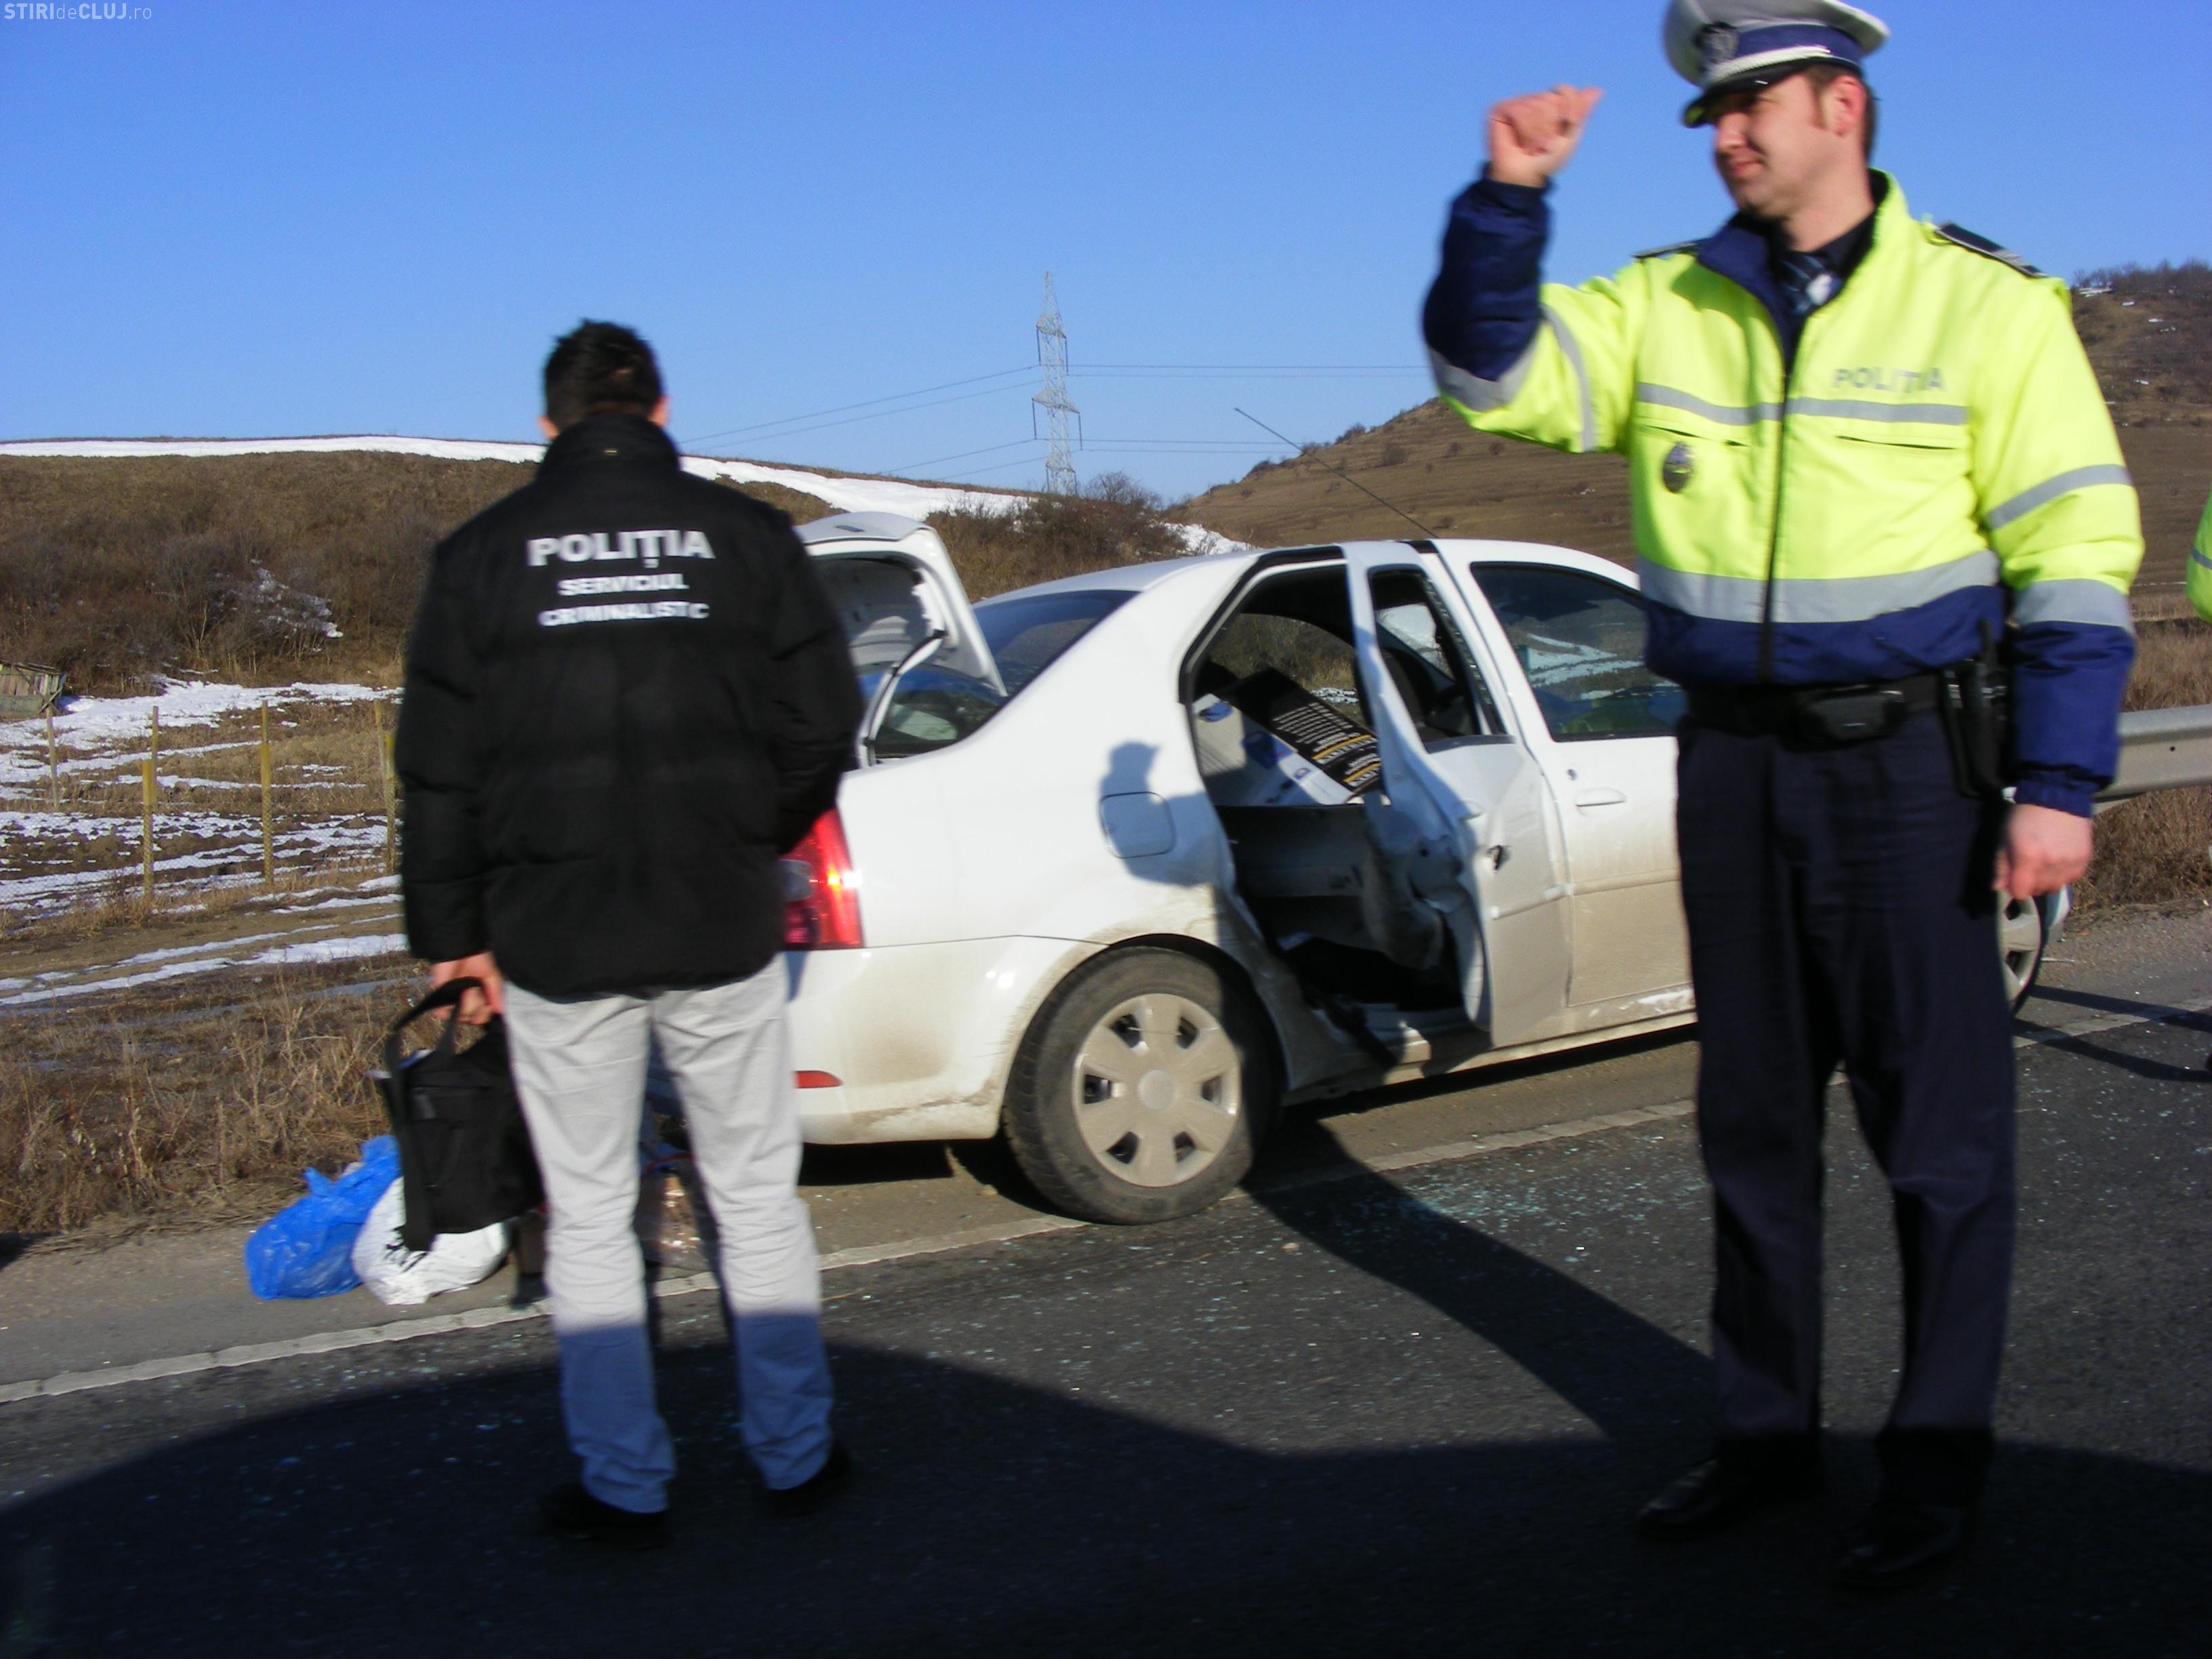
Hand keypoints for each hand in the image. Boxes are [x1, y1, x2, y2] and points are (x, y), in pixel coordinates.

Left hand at [428, 952, 504, 1025]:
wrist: (460, 949)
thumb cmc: (476, 959)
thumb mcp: (492, 976)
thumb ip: (496, 994)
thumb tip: (500, 1011)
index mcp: (479, 998)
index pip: (483, 1017)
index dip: (485, 1013)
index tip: (488, 1004)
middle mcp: (466, 1002)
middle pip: (473, 1019)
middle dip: (477, 1006)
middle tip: (476, 991)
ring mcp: (453, 1001)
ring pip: (462, 1016)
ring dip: (467, 1002)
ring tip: (466, 989)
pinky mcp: (440, 998)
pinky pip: (443, 1013)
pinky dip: (448, 1009)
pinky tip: (456, 996)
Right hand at [1486, 85, 1602, 188]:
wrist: (1524, 178)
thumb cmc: (1546, 161)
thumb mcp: (1570, 137)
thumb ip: (1581, 113)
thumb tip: (1598, 89)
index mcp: (1548, 104)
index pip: (1563, 90)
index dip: (1570, 106)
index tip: (1569, 124)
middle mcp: (1531, 101)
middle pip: (1550, 98)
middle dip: (1552, 125)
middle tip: (1544, 143)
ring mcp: (1514, 105)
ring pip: (1536, 105)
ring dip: (1539, 132)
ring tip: (1533, 147)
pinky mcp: (1499, 110)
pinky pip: (1520, 111)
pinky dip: (1526, 131)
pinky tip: (1521, 144)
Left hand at [1994, 803, 2091, 901]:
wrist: (2058, 795)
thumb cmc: (2025, 816)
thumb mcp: (2005, 837)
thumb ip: (2002, 865)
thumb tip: (1999, 888)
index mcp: (2028, 857)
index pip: (2021, 892)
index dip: (2014, 888)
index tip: (2013, 878)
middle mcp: (2051, 863)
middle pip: (2039, 890)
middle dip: (2030, 883)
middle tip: (2028, 867)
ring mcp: (2070, 862)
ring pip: (2056, 886)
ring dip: (2047, 880)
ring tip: (2044, 863)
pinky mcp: (2084, 858)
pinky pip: (2072, 878)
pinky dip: (2063, 874)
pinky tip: (2058, 860)